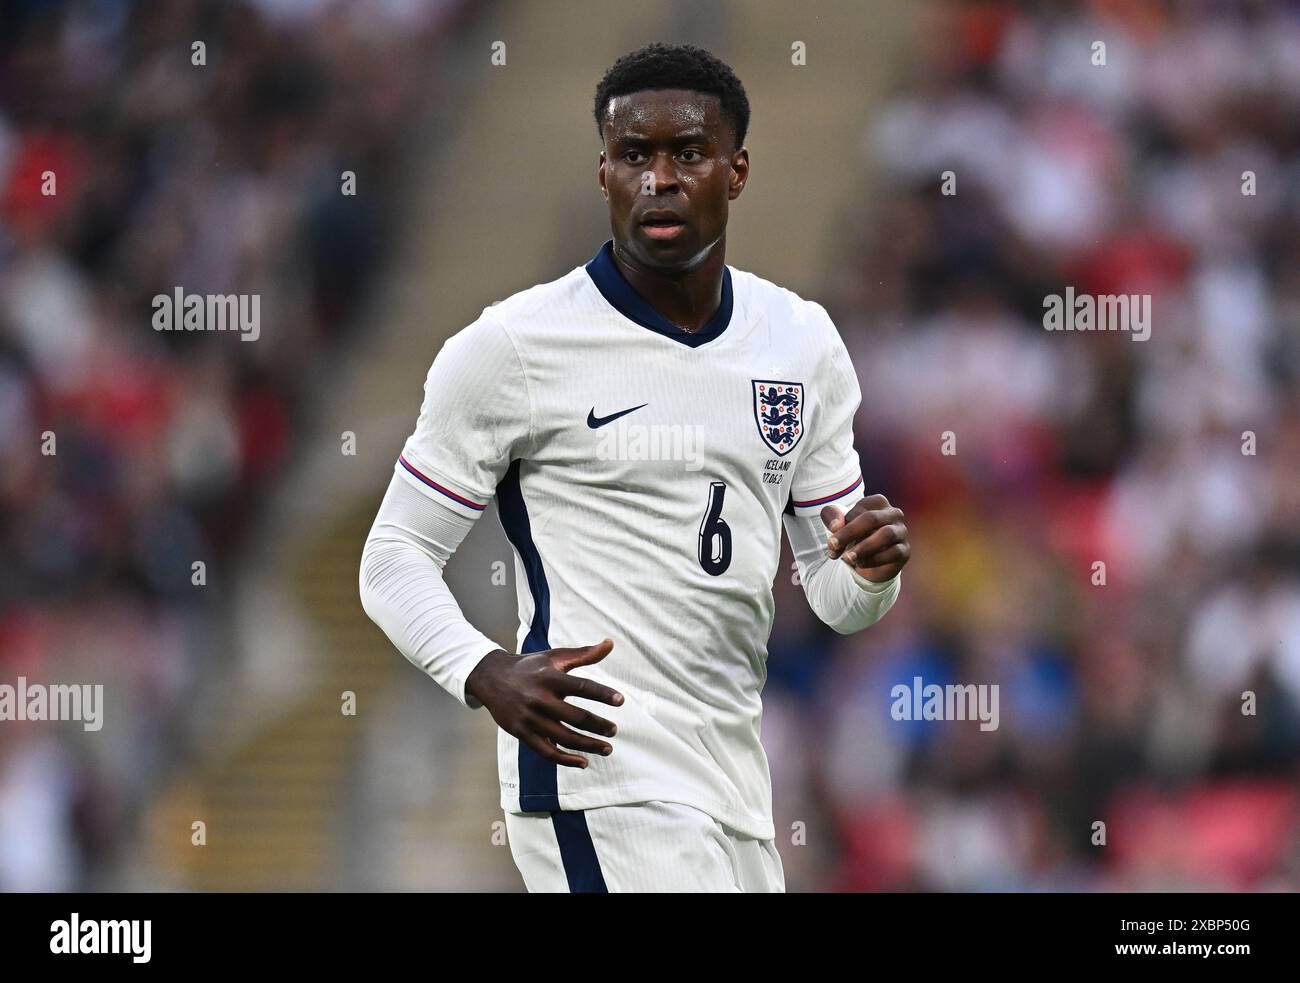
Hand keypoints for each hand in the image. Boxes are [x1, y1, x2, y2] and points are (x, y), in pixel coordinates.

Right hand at [465, 639, 623, 768]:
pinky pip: (546, 752)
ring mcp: (529, 718)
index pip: (581, 687)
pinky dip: (565, 760)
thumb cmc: (529, 667)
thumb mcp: (554, 657)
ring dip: (587, 745)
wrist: (491, 677)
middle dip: (598, 726)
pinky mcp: (521, 733)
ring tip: (606, 749)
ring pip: (563, 737)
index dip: (602, 694)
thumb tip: (610, 644)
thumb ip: (583, 654)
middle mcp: (539, 699)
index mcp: (549, 678)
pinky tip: (583, 762)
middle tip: (613, 731)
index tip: (620, 700)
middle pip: (575, 716)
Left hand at [822, 493, 909, 582]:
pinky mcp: (905, 550)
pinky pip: (893, 553)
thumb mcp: (836, 524)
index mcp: (877, 502)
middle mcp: (893, 513)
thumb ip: (831, 517)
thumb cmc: (852, 536)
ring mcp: (901, 531)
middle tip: (833, 546)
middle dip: (850, 533)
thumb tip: (836, 525)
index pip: (859, 510)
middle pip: (872, 518)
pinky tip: (860, 564)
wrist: (867, 562)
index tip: (831, 542)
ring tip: (847, 558)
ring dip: (864, 547)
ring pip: (886, 534)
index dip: (842, 526)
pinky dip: (874, 560)